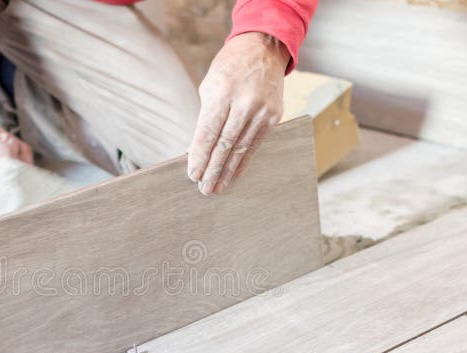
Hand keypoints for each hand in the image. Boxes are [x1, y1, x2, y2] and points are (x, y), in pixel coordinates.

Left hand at [188, 32, 289, 194]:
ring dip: (227, 171)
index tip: (192, 174)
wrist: (263, 49)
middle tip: (203, 189)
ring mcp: (262, 111)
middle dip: (212, 169)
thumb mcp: (210, 85)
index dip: (200, 156)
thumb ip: (205, 116)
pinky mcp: (273, 117)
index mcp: (223, 91)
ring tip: (216, 188)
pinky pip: (255, 145)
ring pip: (241, 148)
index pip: (209, 131)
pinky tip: (234, 175)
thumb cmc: (230, 68)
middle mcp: (245, 102)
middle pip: (225, 144)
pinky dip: (243, 162)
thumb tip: (197, 149)